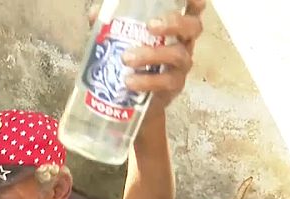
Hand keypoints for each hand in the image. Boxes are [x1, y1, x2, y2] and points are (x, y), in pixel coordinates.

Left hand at [88, 0, 205, 110]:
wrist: (133, 98)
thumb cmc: (133, 60)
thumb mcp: (121, 40)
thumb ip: (111, 25)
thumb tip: (95, 12)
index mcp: (175, 27)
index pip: (191, 9)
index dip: (194, 2)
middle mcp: (183, 42)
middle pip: (193, 27)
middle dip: (174, 23)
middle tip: (151, 26)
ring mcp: (181, 65)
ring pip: (177, 55)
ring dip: (152, 55)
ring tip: (126, 58)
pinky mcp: (174, 87)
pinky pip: (166, 82)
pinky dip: (147, 80)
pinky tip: (129, 81)